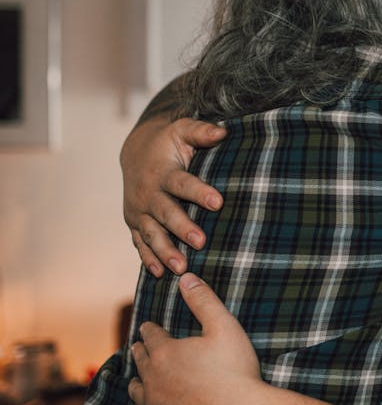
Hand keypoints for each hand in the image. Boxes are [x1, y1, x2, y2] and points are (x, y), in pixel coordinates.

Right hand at [121, 117, 225, 276]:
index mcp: (162, 172)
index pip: (182, 183)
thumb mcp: (182, 131)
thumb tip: (223, 131)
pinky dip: (148, 258)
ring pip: (151, 233)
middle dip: (182, 228)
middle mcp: (148, 193)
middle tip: (200, 242)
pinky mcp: (135, 223)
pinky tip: (159, 274)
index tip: (218, 201)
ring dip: (165, 251)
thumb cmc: (168, 143)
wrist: (136, 153)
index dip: (199, 192)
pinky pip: (139, 243)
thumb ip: (201, 132)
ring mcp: (139, 211)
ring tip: (181, 267)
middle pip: (165, 213)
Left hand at [128, 273, 263, 404]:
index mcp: (165, 352)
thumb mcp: (225, 327)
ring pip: (136, 391)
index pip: (151, 335)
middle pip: (139, 360)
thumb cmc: (235, 369)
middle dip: (140, 351)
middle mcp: (153, 378)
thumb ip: (204, 301)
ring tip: (138, 378)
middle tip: (139, 347)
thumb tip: (185, 278)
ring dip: (137, 381)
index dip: (151, 329)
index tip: (149, 326)